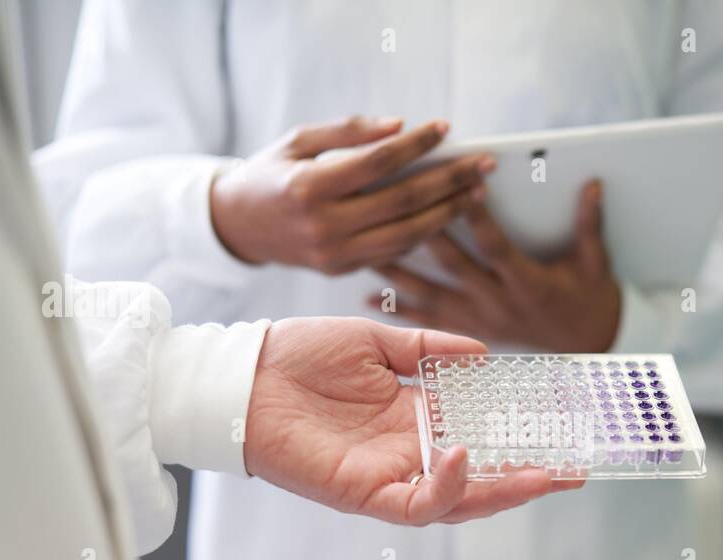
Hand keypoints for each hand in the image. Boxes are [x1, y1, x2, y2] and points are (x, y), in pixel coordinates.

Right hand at [210, 116, 494, 273]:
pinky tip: (447, 216)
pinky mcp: (342, 271)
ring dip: (448, 214)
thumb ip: (348, 132)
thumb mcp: (299, 141)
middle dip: (448, 181)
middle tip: (482, 166)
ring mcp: (334, 254)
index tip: (446, 128)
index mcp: (309, 187)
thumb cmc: (272, 173)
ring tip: (476, 194)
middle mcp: (323, 225)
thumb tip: (398, 126)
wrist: (240, 225)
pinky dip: (424, 236)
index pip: (378, 163)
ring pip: (406, 236)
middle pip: (402, 202)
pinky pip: (393, 254)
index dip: (416, 145)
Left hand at [244, 316, 575, 524]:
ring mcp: (389, 477)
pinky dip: (444, 489)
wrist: (243, 373)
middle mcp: (408, 453)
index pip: (480, 432)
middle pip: (481, 477)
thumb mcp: (375, 342)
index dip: (520, 435)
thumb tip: (483, 354)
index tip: (561, 429)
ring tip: (542, 476)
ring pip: (458, 500)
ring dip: (502, 492)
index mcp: (413, 417)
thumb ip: (429, 350)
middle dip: (529, 478)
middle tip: (575, 470)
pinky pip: (414, 504)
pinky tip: (464, 457)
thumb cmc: (300, 355)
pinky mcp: (363, 493)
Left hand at [369, 180, 620, 351]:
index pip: (497, 246)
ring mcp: (480, 320)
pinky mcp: (469, 330)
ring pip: (431, 293)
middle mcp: (498, 303)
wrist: (585, 347)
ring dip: (397, 272)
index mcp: (528, 283)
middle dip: (426, 233)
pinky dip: (398, 308)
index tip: (465, 185)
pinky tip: (370, 296)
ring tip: (366, 251)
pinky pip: (428, 321)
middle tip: (396, 207)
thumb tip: (593, 185)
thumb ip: (589, 224)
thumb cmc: (589, 301)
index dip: (481, 217)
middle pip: (454, 266)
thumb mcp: (595, 264)